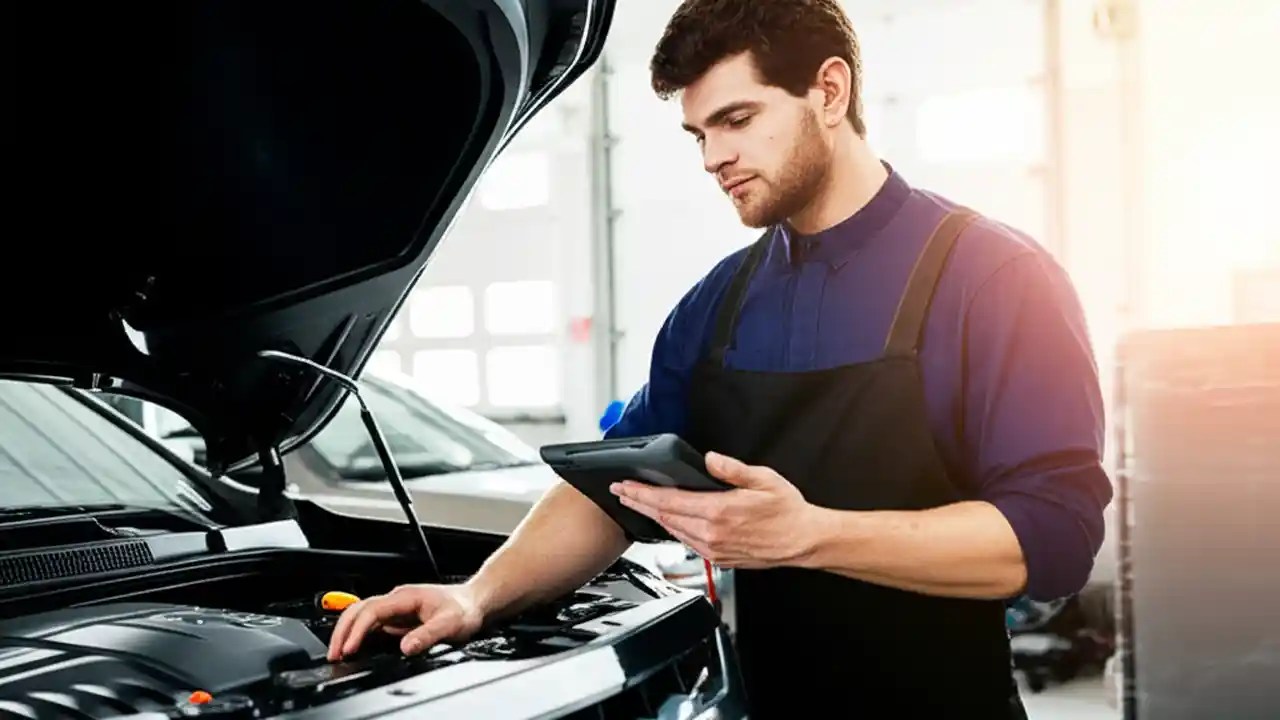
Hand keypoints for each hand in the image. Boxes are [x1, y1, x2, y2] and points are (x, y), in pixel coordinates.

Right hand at [326, 583, 484, 660]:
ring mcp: (395, 608)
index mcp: (405, 597)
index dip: (357, 630)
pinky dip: (356, 634)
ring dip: (346, 631)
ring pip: (360, 614)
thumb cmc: (463, 609)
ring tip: (337, 652)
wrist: (474, 602)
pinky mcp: (397, 617)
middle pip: (358, 610)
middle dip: (342, 631)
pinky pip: (370, 623)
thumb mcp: (450, 624)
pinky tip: (353, 646)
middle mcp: (396, 600)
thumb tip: (406, 647)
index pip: (371, 611)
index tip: (350, 649)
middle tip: (334, 653)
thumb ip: (428, 635)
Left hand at [610, 451, 819, 568]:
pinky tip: (667, 520)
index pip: (669, 501)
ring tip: (637, 503)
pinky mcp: (718, 557)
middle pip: (664, 517)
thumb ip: (731, 469)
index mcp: (719, 512)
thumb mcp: (763, 479)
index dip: (642, 494)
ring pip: (672, 531)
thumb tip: (709, 459)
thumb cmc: (787, 511)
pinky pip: (686, 542)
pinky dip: (672, 528)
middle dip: (638, 503)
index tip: (625, 486)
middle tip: (620, 492)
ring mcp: (713, 548)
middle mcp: (712, 534)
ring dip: (652, 516)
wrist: (803, 541)